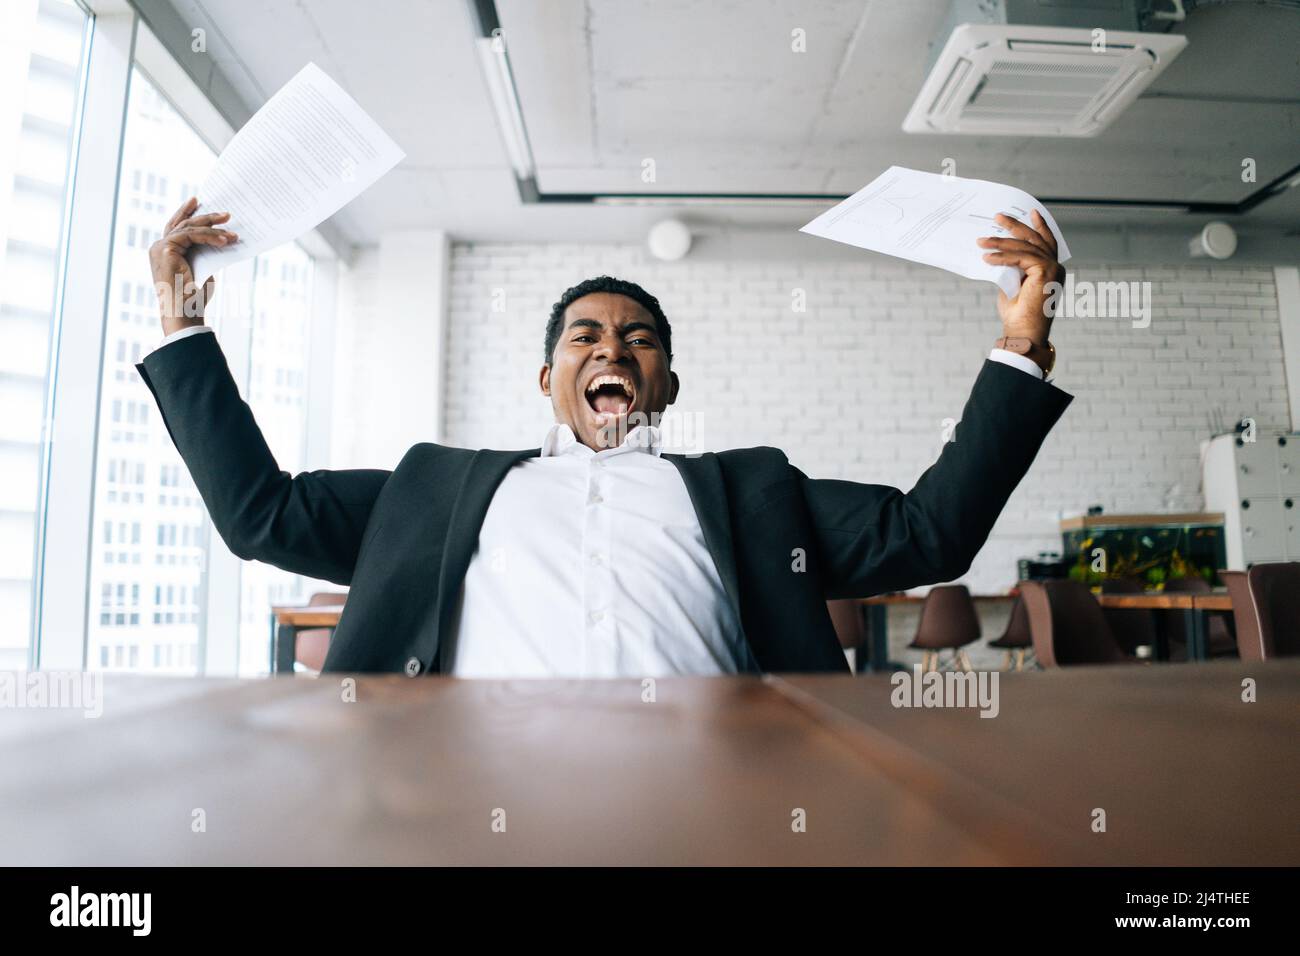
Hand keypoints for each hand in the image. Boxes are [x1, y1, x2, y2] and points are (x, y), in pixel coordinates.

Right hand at [149, 196, 236, 333]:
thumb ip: (203, 252)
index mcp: (166, 252)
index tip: (198, 202)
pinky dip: (209, 237)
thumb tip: (221, 239)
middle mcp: (159, 247)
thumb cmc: (194, 298)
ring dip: (213, 228)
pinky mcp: (166, 250)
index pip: (177, 227)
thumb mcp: (202, 269)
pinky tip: (225, 241)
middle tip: (226, 214)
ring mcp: (160, 247)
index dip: (186, 213)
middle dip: (205, 217)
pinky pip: (190, 236)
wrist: (185, 313)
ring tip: (233, 232)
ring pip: (189, 228)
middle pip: (183, 224)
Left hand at [977, 210, 1064, 344]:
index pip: (1046, 242)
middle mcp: (1056, 266)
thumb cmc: (1017, 314)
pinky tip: (987, 257)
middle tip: (998, 217)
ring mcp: (1053, 268)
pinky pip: (1020, 257)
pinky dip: (1002, 256)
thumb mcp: (1012, 284)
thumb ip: (1012, 268)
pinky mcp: (1045, 271)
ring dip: (1000, 242)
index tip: (1031, 212)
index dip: (1040, 226)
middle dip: (1016, 226)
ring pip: (1025, 247)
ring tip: (981, 241)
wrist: (1022, 332)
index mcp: (1051, 269)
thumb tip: (998, 253)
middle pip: (1035, 239)